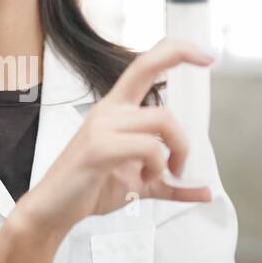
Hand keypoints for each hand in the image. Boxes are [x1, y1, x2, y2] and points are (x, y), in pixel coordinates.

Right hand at [19, 37, 214, 233]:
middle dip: (183, 115)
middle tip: (185, 158)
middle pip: (156, 84)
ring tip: (166, 175)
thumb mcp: (140, 184)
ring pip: (163, 120)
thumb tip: (206, 191)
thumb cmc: (90, 189)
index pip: (145, 65)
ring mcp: (102, 125)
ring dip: (177, 151)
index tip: (207, 55)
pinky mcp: (99, 147)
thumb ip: (171, 183)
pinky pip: (148, 147)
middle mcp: (109, 110)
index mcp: (116, 110)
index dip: (177, 52)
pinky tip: (144, 182)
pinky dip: (158, 167)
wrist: (54, 210)